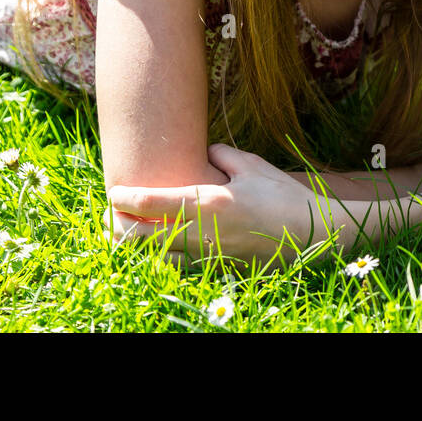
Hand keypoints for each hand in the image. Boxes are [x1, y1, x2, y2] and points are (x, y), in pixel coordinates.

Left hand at [103, 143, 338, 269]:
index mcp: (207, 203)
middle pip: (142, 237)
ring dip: (138, 248)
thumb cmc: (283, 196)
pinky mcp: (219, 270)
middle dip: (119, 229)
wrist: (312, 235)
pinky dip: (164, 258)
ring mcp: (209, 256)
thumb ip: (222, 155)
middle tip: (109, 219)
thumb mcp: (252, 166)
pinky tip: (160, 250)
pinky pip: (181, 267)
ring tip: (126, 235)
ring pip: (157, 257)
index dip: (125, 198)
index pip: (151, 202)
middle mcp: (201, 233)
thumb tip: (206, 151)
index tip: (112, 192)